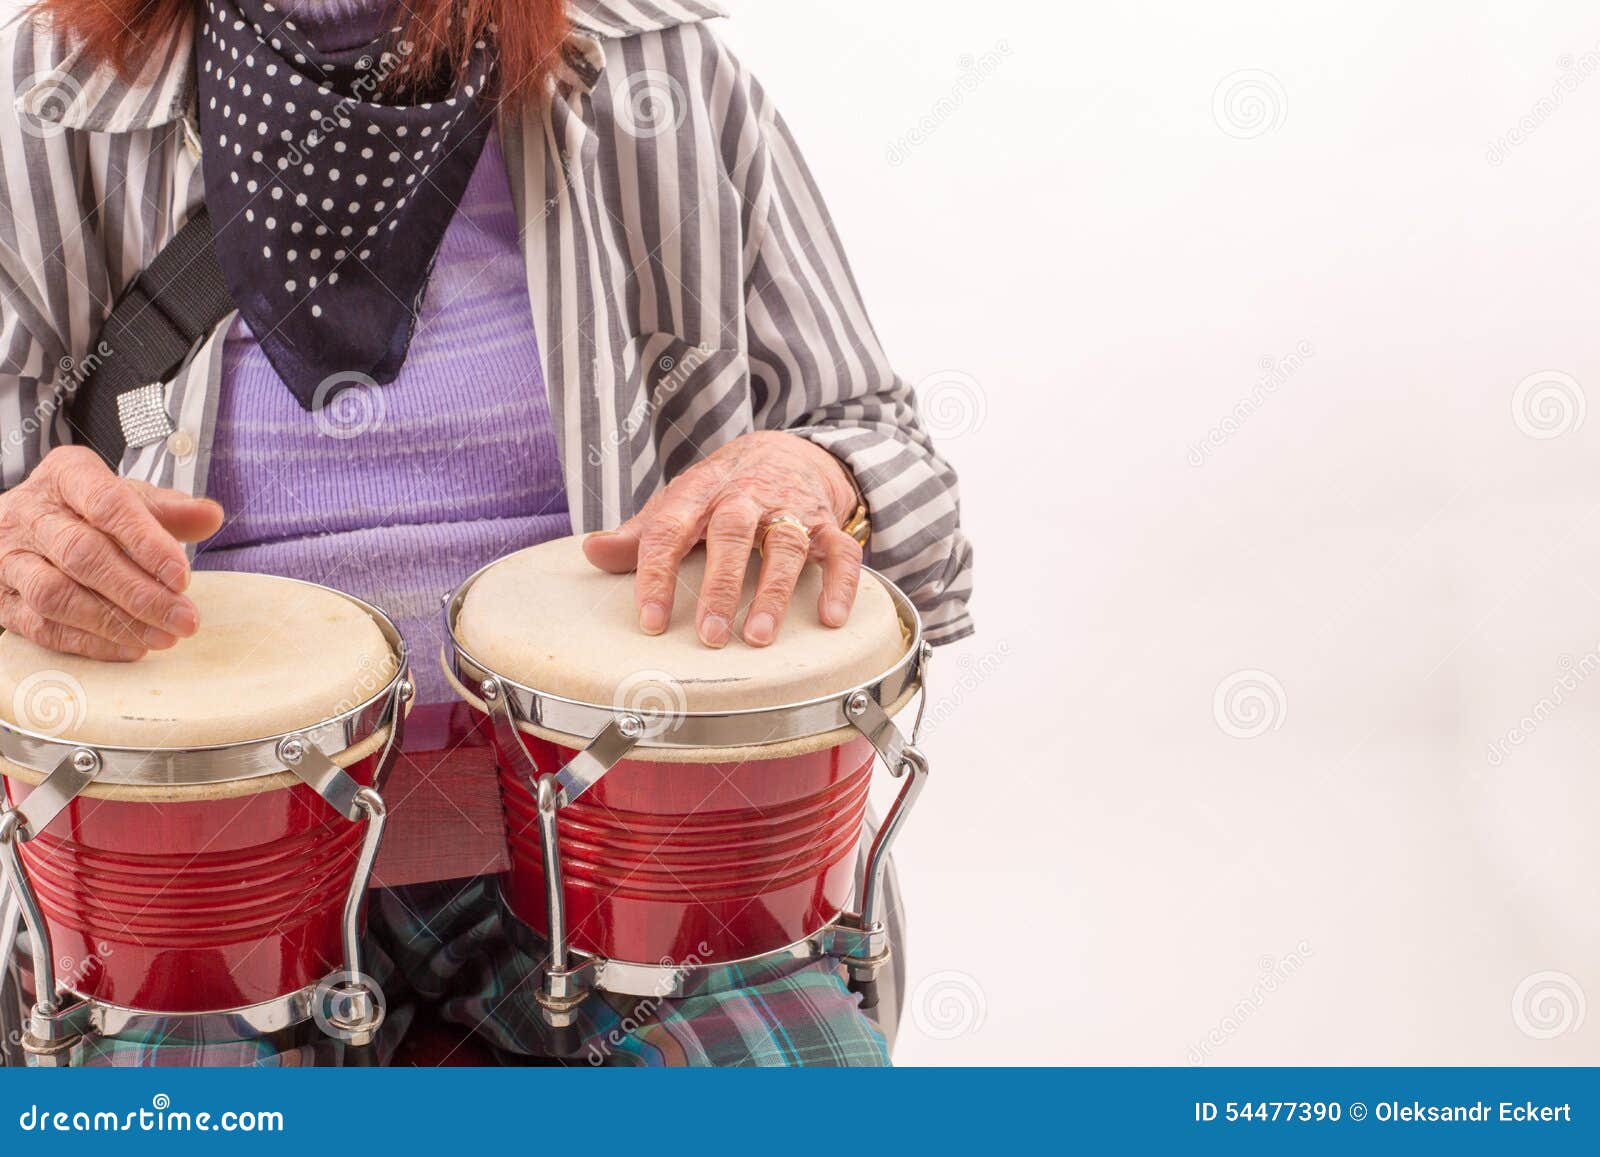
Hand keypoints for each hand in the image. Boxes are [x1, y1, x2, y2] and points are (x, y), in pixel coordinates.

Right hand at [0, 446, 223, 659]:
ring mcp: (7, 557)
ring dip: (116, 623)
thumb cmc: (86, 509)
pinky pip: (42, 627)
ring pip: (57, 595)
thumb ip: (170, 509)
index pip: (107, 505)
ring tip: (164, 637)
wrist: (26, 523)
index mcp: (66, 476)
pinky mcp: (0, 598)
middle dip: (140, 593)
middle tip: (185, 618)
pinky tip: (131, 648)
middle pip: (83, 555)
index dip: (147, 542)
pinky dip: (90, 642)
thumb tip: (211, 516)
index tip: (183, 577)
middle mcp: (28, 513)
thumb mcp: (129, 496)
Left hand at [583, 430, 861, 647]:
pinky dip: (840, 584)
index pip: (670, 530)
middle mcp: (746, 498)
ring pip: (785, 545)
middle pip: (731, 534)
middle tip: (708, 636)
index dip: (655, 574)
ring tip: (758, 637)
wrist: (786, 451)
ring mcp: (790, 509)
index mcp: (700, 494)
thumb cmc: (722, 490)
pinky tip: (831, 619)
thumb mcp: (678, 503)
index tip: (650, 621)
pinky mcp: (827, 524)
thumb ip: (639, 534)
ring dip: (773, 592)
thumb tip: (591, 552)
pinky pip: (841, 552)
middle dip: (719, 587)